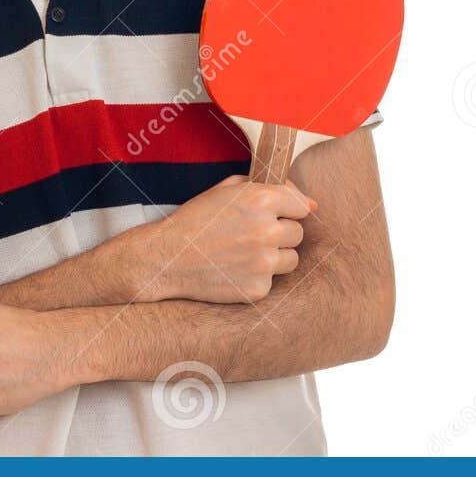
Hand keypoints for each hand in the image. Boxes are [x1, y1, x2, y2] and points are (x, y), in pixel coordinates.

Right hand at [114, 175, 314, 303]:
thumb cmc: (196, 220)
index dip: (287, 210)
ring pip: (291, 259)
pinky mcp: (258, 288)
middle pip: (298, 233)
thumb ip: (268, 188)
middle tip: (250, 235)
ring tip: (244, 253)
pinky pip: (272, 280)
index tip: (273, 215)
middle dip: (279, 233)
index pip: (302, 206)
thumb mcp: (226, 191)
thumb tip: (309, 204)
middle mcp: (267, 231)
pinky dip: (257, 276)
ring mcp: (264, 263)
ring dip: (274, 256)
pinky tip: (234, 269)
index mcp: (261, 200)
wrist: (166, 258)